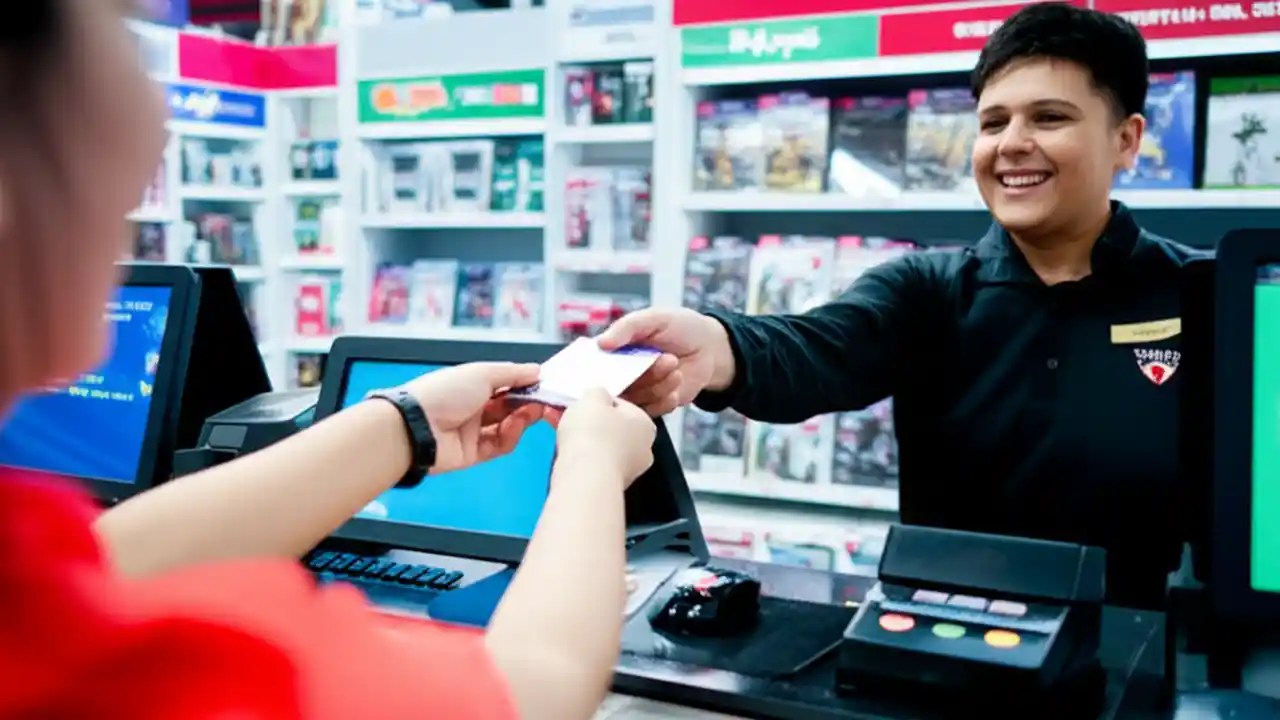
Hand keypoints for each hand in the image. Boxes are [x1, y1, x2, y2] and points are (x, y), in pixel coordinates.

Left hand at [403, 362, 545, 472]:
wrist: (416, 427)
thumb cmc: (445, 392)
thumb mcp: (482, 373)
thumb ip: (512, 373)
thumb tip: (537, 371)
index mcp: (470, 384)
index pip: (503, 384)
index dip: (523, 384)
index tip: (542, 383)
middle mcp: (471, 407)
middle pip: (507, 406)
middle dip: (527, 402)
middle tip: (543, 399)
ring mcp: (472, 431)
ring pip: (506, 426)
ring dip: (522, 418)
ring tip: (532, 411)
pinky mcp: (472, 453)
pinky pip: (499, 445)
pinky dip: (511, 436)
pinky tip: (516, 426)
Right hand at [556, 388, 654, 486]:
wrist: (586, 477)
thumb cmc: (594, 432)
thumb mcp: (593, 396)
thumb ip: (598, 393)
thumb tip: (598, 398)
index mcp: (646, 424)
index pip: (623, 407)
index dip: (600, 404)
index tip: (583, 405)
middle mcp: (644, 449)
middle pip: (613, 430)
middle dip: (592, 424)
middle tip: (570, 419)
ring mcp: (629, 472)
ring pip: (603, 449)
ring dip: (585, 442)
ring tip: (561, 435)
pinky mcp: (611, 487)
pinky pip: (595, 466)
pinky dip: (582, 460)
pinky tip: (566, 455)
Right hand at [596, 308, 732, 415]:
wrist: (711, 348)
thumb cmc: (681, 326)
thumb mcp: (654, 318)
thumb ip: (627, 328)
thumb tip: (601, 344)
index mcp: (614, 351)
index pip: (594, 366)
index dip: (596, 371)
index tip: (607, 371)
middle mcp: (621, 374)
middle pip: (614, 387)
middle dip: (637, 377)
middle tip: (660, 362)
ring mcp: (638, 390)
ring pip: (634, 399)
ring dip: (656, 384)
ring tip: (674, 364)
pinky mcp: (654, 404)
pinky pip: (650, 412)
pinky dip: (663, 402)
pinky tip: (676, 386)